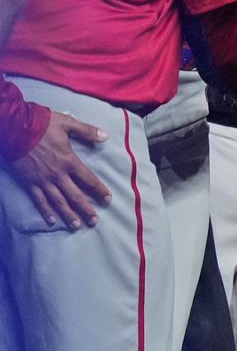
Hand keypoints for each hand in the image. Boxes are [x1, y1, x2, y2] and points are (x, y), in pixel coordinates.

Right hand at [10, 111, 109, 228]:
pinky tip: (52, 221)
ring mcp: (43, 181)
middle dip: (86, 209)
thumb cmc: (41, 124)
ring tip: (77, 226)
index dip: (99, 190)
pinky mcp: (29, 183)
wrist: (15, 127)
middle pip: (75, 196)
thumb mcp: (67, 123)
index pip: (88, 179)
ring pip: (58, 202)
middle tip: (94, 221)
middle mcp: (58, 175)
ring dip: (69, 214)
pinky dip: (46, 211)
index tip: (107, 200)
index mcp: (69, 161)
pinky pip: (39, 200)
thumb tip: (105, 136)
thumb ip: (87, 131)